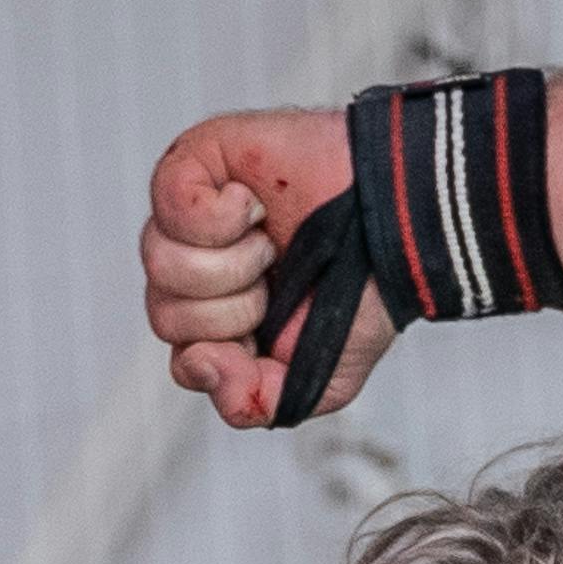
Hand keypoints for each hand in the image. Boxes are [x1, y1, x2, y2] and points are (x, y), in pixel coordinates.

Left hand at [145, 109, 396, 430]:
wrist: (401, 224)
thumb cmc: (364, 290)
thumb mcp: (317, 382)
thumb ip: (255, 404)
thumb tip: (196, 364)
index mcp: (222, 320)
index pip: (184, 358)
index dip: (223, 357)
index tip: (268, 332)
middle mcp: (198, 269)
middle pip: (165, 315)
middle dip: (234, 310)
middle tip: (278, 279)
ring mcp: (192, 214)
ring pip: (160, 264)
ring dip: (232, 264)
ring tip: (271, 242)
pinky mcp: (196, 159)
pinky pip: (167, 200)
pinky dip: (217, 214)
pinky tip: (254, 206)